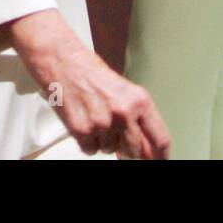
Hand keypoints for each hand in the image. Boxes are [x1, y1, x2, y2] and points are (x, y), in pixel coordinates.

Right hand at [10, 10, 169, 158]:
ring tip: (93, 116)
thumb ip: (137, 118)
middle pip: (135, 151)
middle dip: (126, 147)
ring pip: (109, 150)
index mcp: (138, 100)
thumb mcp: (122, 91)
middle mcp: (123, 113)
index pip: (159, 139)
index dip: (161, 156)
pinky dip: (86, 141)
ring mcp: (102, 123)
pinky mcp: (82, 130)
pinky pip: (90, 149)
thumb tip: (146, 148)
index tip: (160, 161)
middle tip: (114, 132)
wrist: (61, 60)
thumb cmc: (89, 71)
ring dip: (103, 140)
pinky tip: (83, 120)